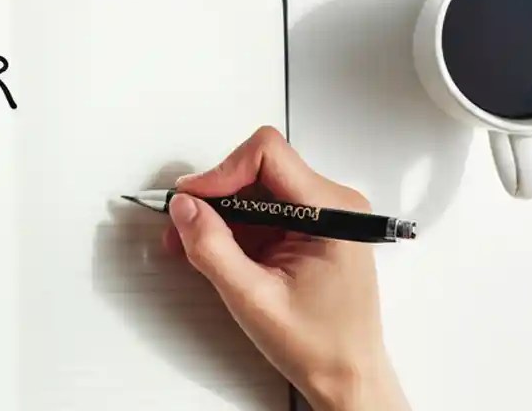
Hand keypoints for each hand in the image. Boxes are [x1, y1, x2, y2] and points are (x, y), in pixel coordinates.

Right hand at [163, 128, 408, 410]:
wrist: (348, 377)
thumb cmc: (321, 345)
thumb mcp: (254, 298)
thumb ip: (213, 248)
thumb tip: (184, 208)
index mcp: (332, 212)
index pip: (268, 154)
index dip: (222, 171)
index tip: (193, 200)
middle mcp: (333, 204)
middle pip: (258, 170)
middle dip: (215, 196)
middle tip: (183, 227)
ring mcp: (323, 215)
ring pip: (256, 190)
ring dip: (221, 215)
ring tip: (193, 246)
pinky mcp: (310, 229)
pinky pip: (264, 212)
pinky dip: (235, 228)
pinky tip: (217, 252)